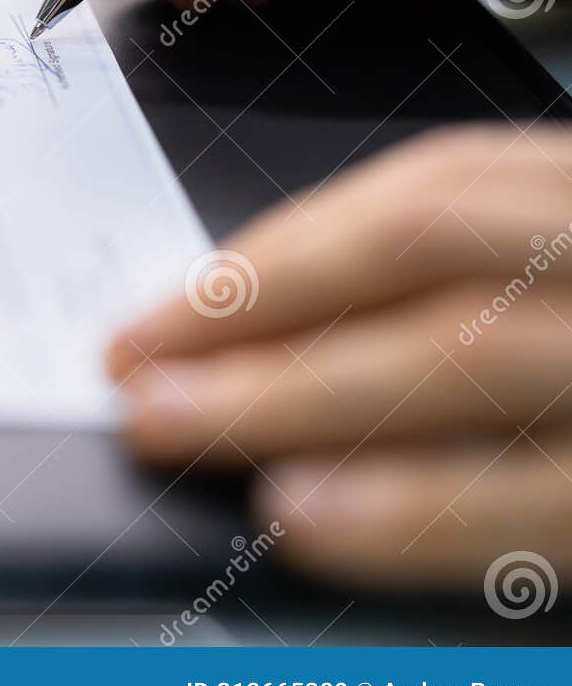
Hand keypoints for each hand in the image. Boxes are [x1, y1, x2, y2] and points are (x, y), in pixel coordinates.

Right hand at [106, 125, 571, 589]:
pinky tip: (259, 262)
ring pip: (441, 218)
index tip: (287, 515)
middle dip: (286, 382)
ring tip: (162, 332)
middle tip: (154, 412)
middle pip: (478, 339)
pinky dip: (326, 218)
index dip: (416, 509)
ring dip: (269, 282)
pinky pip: (445, 162)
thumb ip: (487, 523)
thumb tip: (313, 506)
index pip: (556, 491)